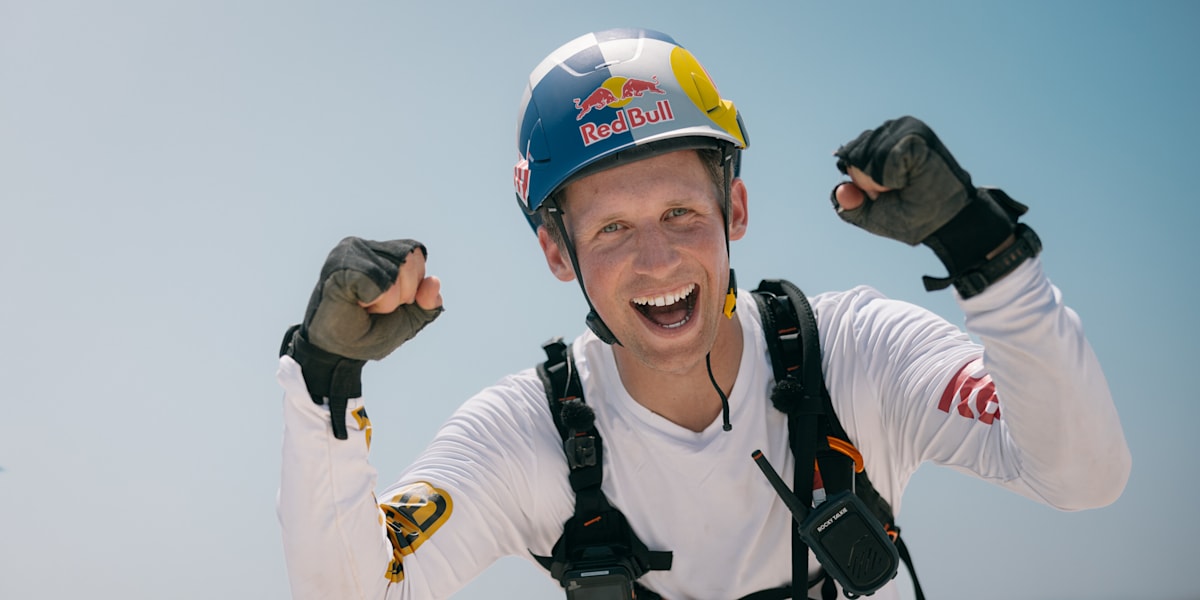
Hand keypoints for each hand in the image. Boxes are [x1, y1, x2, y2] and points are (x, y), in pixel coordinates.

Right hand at [303, 237, 442, 360]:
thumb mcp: (409, 319)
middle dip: (402, 294)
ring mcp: (348, 254)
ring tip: (363, 306)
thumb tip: (434, 282)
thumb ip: (429, 302)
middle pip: (410, 260)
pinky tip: (355, 303)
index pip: (417, 256)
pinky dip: (373, 299)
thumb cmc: (369, 332)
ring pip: (394, 271)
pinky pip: (376, 280)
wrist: (338, 353)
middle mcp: (364, 247)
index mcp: (381, 253)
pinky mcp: (338, 267)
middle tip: (375, 307)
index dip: (412, 287)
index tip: (389, 303)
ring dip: (386, 301)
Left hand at [830, 116, 974, 244]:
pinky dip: (893, 175)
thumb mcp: (871, 216)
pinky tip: (910, 178)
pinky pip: (885, 155)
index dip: (859, 180)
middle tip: (895, 191)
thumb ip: (850, 205)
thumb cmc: (912, 217)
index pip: (848, 154)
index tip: (881, 194)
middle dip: (867, 181)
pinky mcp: (915, 134)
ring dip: (882, 179)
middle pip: (854, 152)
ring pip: (868, 153)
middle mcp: (889, 133)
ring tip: (905, 184)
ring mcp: (903, 130)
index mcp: (876, 146)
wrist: (942, 223)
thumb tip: (839, 191)